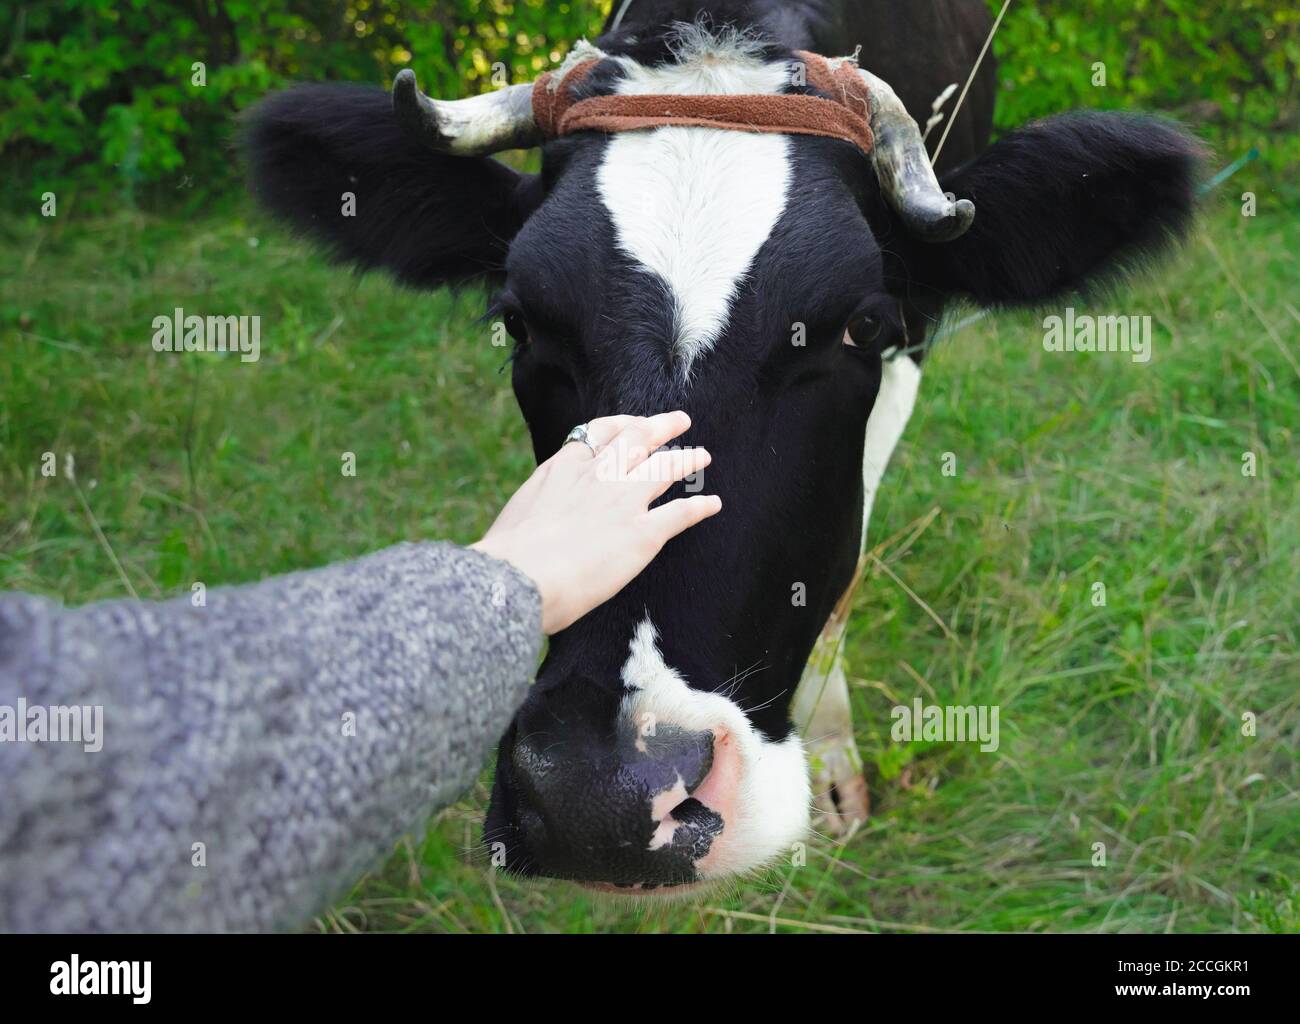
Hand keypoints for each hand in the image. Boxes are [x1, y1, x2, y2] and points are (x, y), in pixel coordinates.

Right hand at [472, 411, 719, 634]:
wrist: (518, 576)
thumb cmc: (506, 557)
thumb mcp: (518, 515)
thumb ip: (539, 509)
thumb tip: (536, 523)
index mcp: (563, 469)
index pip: (598, 433)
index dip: (622, 424)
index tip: (635, 422)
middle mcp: (597, 477)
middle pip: (638, 440)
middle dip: (661, 427)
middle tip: (680, 420)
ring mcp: (622, 502)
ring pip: (664, 469)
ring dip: (687, 460)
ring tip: (703, 455)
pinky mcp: (642, 534)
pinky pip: (680, 513)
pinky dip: (700, 507)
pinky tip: (713, 504)